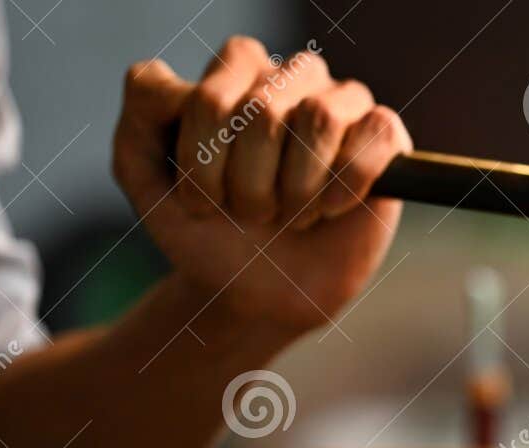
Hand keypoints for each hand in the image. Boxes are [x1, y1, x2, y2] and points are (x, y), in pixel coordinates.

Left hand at [111, 37, 410, 335]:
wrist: (257, 294)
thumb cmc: (208, 232)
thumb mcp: (146, 176)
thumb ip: (142, 112)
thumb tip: (173, 79)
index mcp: (236, 73)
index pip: (210, 96)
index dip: (203, 163)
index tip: (201, 204)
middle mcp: (291, 77)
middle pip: (264, 107)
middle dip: (247, 183)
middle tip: (250, 215)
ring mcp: (343, 104)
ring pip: (320, 116)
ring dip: (297, 188)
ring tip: (290, 215)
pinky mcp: (386, 139)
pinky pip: (378, 133)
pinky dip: (347, 185)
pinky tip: (330, 211)